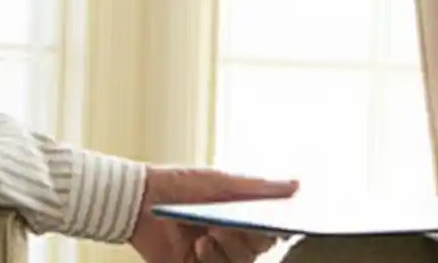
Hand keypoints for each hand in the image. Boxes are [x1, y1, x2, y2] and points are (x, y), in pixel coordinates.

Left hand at [129, 166, 298, 262]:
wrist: (139, 199)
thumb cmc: (181, 185)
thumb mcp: (221, 182)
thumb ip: (259, 187)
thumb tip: (297, 186)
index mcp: (241, 217)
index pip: (271, 231)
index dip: (275, 230)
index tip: (276, 224)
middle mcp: (230, 239)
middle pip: (255, 250)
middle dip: (245, 238)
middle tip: (229, 225)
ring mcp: (213, 256)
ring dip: (225, 250)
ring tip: (207, 236)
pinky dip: (209, 259)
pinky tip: (198, 246)